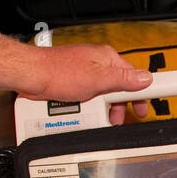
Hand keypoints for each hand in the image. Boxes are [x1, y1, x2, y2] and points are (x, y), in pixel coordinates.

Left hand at [25, 44, 152, 117]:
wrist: (31, 76)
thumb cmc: (57, 72)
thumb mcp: (97, 79)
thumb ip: (123, 79)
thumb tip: (145, 78)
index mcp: (107, 58)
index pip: (134, 76)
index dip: (142, 93)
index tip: (145, 106)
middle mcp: (98, 64)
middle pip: (119, 89)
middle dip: (118, 106)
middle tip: (117, 119)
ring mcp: (86, 74)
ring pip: (103, 95)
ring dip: (102, 109)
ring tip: (96, 116)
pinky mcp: (75, 84)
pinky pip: (90, 98)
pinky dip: (89, 106)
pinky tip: (84, 111)